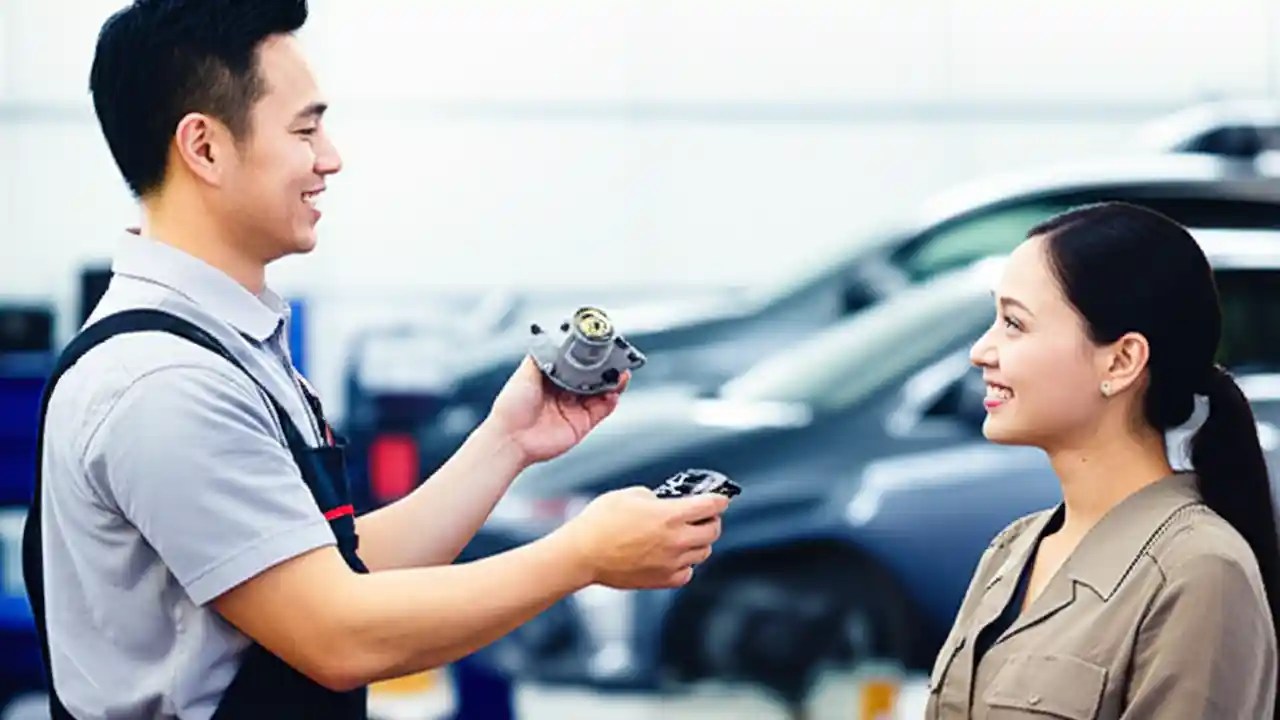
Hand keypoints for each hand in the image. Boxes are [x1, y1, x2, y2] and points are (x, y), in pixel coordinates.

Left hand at [485, 356, 628, 465]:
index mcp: (552, 379)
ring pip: (601, 392)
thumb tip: (553, 338)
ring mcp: (575, 408)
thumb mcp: (525, 373)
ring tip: (621, 373)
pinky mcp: (582, 423)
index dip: (590, 356)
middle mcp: (565, 392)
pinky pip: (602, 410)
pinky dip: (611, 400)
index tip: (601, 346)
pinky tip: (614, 391)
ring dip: (613, 382)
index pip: (577, 364)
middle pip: (593, 378)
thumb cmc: (511, 406)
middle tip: (617, 358)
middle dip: (606, 368)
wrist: (511, 437)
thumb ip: (543, 356)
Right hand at [552, 487, 728, 588]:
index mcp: (671, 515)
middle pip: (713, 531)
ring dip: (699, 542)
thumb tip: (666, 503)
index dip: (720, 500)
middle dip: (711, 520)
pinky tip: (673, 556)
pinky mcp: (663, 580)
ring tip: (685, 536)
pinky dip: (685, 564)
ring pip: (703, 553)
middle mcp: (677, 540)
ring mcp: (672, 562)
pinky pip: (687, 573)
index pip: (711, 506)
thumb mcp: (630, 494)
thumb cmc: (600, 523)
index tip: (721, 499)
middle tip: (703, 516)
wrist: (582, 554)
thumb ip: (656, 498)